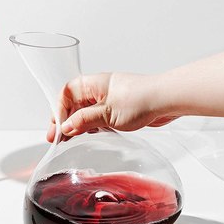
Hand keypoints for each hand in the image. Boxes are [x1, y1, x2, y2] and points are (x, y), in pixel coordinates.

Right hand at [47, 72, 178, 141]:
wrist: (166, 100)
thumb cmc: (141, 99)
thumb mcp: (107, 113)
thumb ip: (84, 121)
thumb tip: (66, 127)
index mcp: (93, 84)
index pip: (67, 94)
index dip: (59, 111)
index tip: (56, 129)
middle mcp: (99, 90)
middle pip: (74, 104)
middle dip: (65, 120)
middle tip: (57, 138)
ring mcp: (109, 99)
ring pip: (86, 112)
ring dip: (77, 125)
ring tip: (70, 139)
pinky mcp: (118, 109)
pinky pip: (99, 117)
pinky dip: (92, 126)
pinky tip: (91, 135)